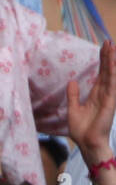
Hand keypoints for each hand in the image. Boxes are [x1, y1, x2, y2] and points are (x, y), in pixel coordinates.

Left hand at [69, 40, 115, 165]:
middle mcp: (104, 93)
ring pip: (111, 74)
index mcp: (95, 94)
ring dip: (111, 60)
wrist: (87, 143)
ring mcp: (108, 96)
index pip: (100, 73)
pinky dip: (112, 73)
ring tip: (112, 46)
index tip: (102, 47)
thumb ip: (73, 95)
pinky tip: (112, 63)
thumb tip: (72, 81)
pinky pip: (112, 84)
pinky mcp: (110, 101)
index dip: (101, 60)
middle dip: (107, 56)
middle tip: (108, 41)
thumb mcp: (73, 109)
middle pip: (106, 70)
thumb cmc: (81, 130)